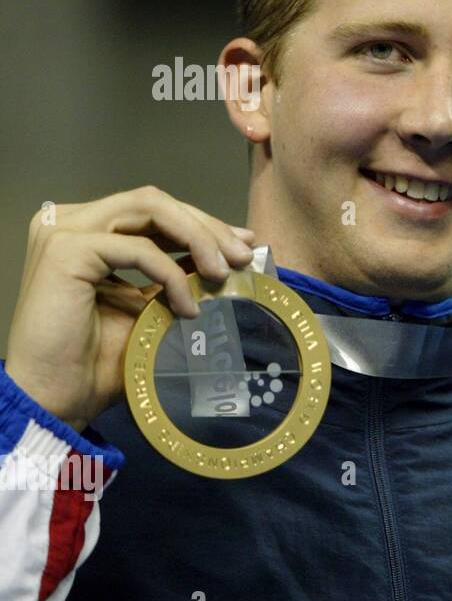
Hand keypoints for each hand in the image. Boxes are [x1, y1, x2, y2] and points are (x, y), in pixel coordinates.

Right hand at [5, 187, 256, 431]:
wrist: (59, 397)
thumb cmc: (99, 361)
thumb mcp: (152, 306)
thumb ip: (178, 275)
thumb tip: (227, 256)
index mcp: (88, 230)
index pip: (154, 210)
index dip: (202, 223)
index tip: (244, 244)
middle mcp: (70, 220)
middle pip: (155, 203)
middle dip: (207, 227)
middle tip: (244, 256)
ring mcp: (64, 231)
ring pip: (150, 210)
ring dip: (197, 238)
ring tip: (224, 273)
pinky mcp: (65, 250)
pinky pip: (138, 249)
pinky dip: (170, 274)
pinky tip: (188, 307)